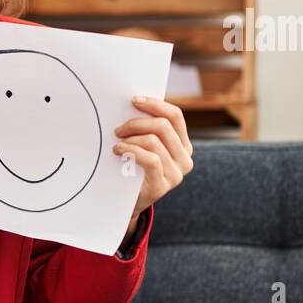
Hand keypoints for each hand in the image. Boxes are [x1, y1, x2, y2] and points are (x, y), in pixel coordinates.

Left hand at [112, 95, 192, 225]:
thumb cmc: (135, 168)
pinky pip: (150, 159)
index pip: (175, 116)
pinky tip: (118, 151)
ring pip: (154, 141)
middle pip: (163, 126)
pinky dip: (131, 150)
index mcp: (183, 145)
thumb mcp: (145, 147)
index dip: (155, 104)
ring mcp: (176, 174)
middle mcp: (184, 159)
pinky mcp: (162, 185)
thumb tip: (134, 103)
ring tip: (117, 142)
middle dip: (137, 123)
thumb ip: (147, 129)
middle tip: (118, 128)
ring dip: (131, 138)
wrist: (129, 202)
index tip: (134, 100)